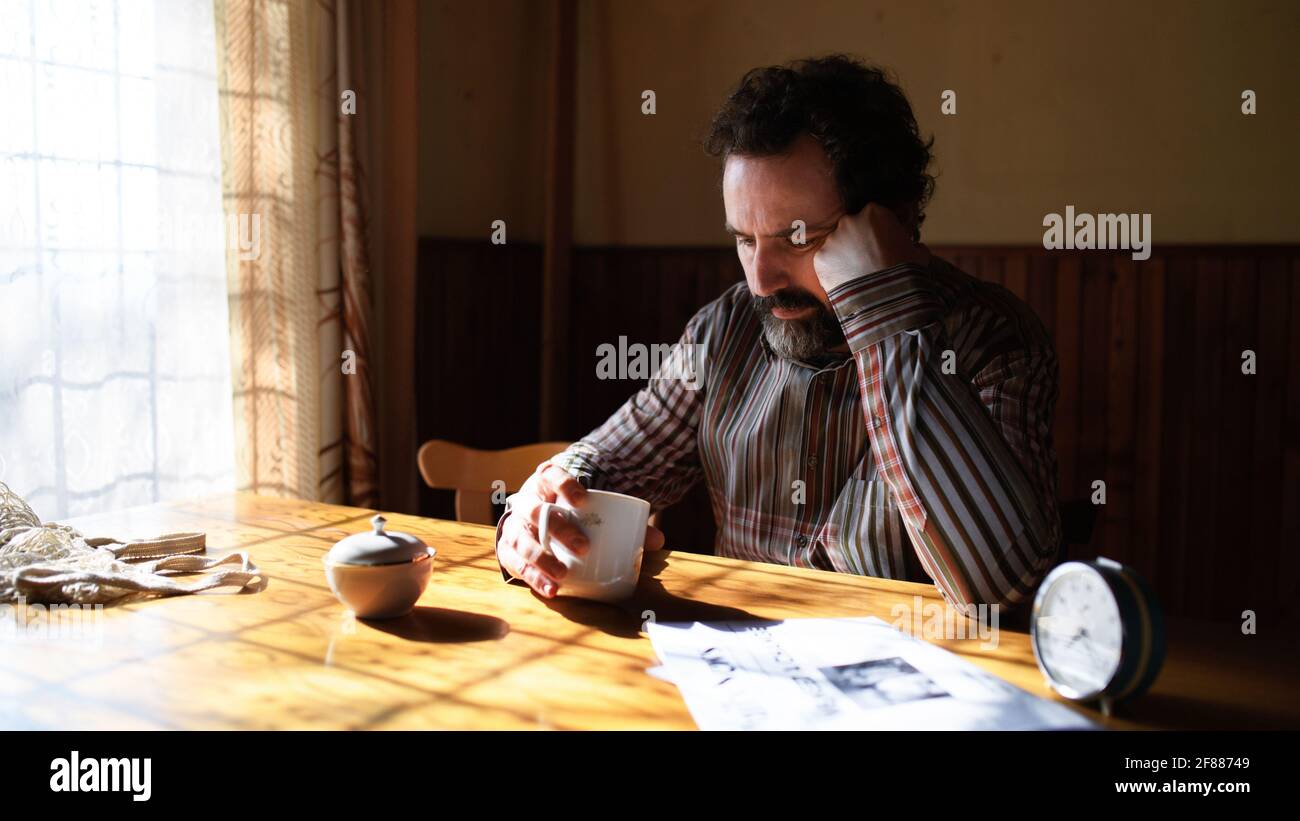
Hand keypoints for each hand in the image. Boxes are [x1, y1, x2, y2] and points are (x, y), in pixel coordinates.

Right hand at [496, 461, 665, 597]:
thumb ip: (623, 522)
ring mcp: (514, 527)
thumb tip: (657, 540)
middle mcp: (526, 502)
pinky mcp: (509, 550)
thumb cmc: (569, 513)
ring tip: (563, 575)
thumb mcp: (591, 511)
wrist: (532, 521)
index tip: (583, 499)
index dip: (564, 484)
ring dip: (543, 558)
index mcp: (546, 484)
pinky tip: (551, 589)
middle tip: (583, 546)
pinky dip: (534, 578)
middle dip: (558, 528)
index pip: (551, 474)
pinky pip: (516, 564)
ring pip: (523, 540)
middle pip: (537, 510)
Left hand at [812, 203, 929, 290]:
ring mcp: (833, 238)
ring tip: (857, 275)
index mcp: (875, 212)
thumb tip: (915, 248)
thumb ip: (913, 245)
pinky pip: (827, 261)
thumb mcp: (918, 253)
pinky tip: (845, 281)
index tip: (882, 245)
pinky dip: (834, 270)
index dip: (879, 231)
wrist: (887, 297)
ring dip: (845, 256)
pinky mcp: (821, 257)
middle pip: (852, 227)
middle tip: (867, 260)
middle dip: (859, 241)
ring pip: (837, 244)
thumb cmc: (907, 273)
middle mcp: (850, 220)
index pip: (874, 217)